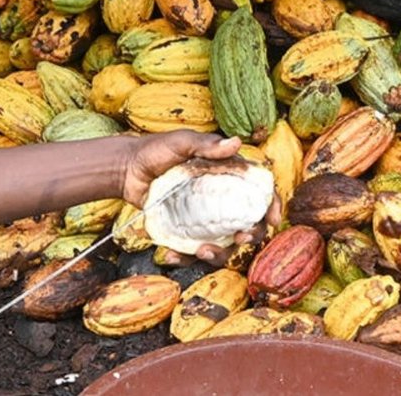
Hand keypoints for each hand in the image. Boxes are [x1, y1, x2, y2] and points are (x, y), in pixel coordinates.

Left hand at [124, 131, 279, 263]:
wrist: (127, 169)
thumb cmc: (157, 150)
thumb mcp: (181, 142)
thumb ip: (206, 144)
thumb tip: (236, 142)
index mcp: (228, 177)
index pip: (259, 192)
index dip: (271, 206)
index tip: (273, 219)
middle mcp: (220, 201)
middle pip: (249, 224)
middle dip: (252, 236)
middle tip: (242, 238)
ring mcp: (203, 220)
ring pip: (223, 245)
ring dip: (220, 254)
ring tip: (204, 251)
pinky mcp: (183, 233)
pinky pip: (190, 252)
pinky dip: (184, 258)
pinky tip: (171, 255)